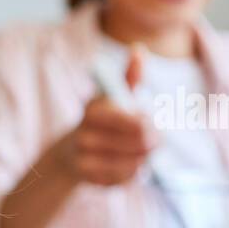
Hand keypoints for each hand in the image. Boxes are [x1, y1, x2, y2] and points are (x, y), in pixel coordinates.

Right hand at [54, 45, 156, 186]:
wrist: (71, 153)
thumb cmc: (103, 120)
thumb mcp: (113, 97)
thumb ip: (130, 76)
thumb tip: (138, 49)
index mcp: (93, 111)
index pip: (137, 122)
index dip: (152, 125)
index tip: (155, 124)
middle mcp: (84, 135)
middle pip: (140, 143)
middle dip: (154, 142)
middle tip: (157, 141)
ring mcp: (84, 158)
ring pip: (135, 162)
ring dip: (144, 158)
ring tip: (142, 152)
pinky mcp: (88, 178)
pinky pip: (125, 178)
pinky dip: (133, 172)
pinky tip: (128, 165)